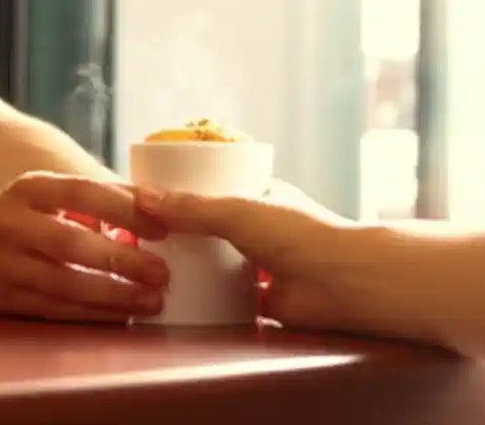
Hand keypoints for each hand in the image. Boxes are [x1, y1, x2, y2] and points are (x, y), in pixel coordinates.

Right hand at [0, 172, 170, 321]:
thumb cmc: (22, 214)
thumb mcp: (50, 192)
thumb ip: (99, 196)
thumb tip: (159, 203)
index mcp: (29, 189)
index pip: (81, 192)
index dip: (123, 209)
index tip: (162, 227)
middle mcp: (13, 225)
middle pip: (70, 243)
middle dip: (120, 261)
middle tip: (161, 273)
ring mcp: (7, 265)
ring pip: (64, 284)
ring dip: (113, 296)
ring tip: (152, 301)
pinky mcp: (6, 300)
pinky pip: (56, 310)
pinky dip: (93, 314)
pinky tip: (124, 315)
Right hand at [136, 180, 384, 333]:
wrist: (341, 283)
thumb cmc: (300, 235)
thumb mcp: (237, 211)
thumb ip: (192, 207)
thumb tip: (143, 197)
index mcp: (261, 195)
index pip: (216, 187)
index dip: (185, 192)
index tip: (151, 198)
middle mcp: (262, 228)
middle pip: (212, 227)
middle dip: (182, 231)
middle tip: (144, 236)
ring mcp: (264, 263)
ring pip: (218, 262)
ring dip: (191, 266)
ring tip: (151, 266)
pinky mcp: (264, 298)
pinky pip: (227, 297)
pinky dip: (205, 298)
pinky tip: (176, 298)